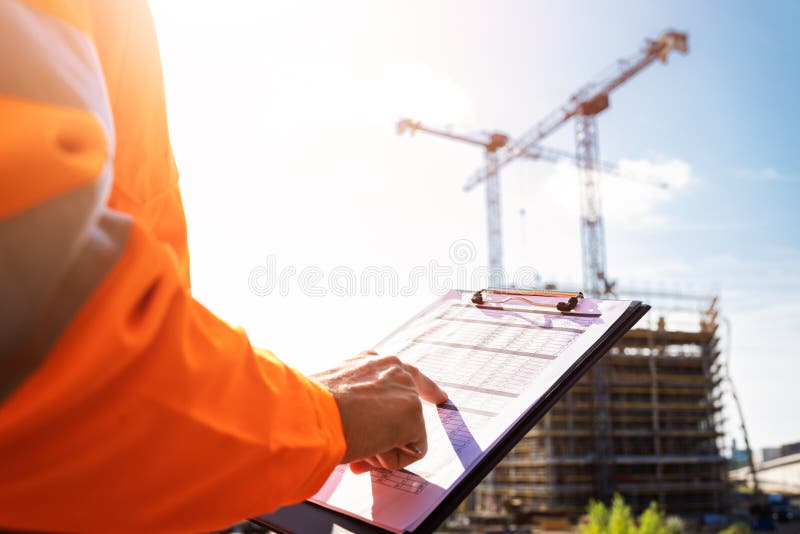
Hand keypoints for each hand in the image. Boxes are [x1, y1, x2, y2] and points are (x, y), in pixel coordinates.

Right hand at [312, 351, 447, 472]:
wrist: (309, 413)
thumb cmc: (310, 407)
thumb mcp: (334, 396)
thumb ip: (356, 407)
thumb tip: (360, 436)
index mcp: (371, 361)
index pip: (404, 373)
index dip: (426, 389)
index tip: (440, 397)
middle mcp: (393, 368)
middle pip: (413, 406)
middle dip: (395, 435)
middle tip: (373, 447)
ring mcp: (406, 391)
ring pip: (405, 433)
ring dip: (381, 447)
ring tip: (355, 442)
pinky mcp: (414, 415)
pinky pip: (411, 452)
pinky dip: (389, 460)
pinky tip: (367, 448)